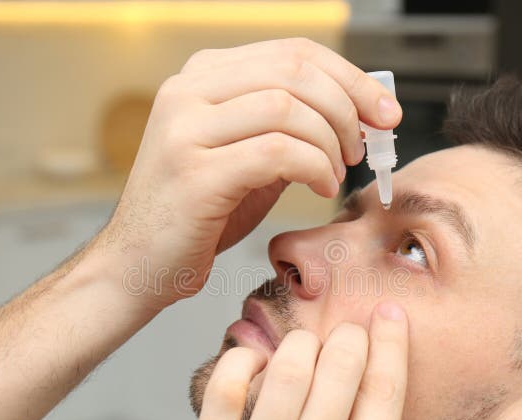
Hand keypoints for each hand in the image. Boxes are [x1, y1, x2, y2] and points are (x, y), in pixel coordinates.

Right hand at [97, 38, 401, 307]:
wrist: (138, 265)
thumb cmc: (197, 215)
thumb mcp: (246, 157)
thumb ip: (289, 129)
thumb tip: (356, 113)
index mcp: (201, 78)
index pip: (292, 52)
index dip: (350, 77)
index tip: (384, 110)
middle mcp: (187, 92)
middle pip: (294, 71)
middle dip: (348, 107)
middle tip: (363, 146)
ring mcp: (185, 130)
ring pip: (288, 108)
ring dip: (329, 143)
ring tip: (335, 174)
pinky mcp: (194, 173)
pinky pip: (277, 152)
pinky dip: (314, 168)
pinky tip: (320, 188)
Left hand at [167, 301, 488, 419]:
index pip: (385, 390)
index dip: (391, 342)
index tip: (390, 316)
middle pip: (340, 367)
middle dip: (350, 336)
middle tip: (349, 332)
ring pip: (287, 369)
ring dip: (302, 343)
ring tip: (308, 347)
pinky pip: (224, 391)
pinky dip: (241, 362)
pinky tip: (256, 361)